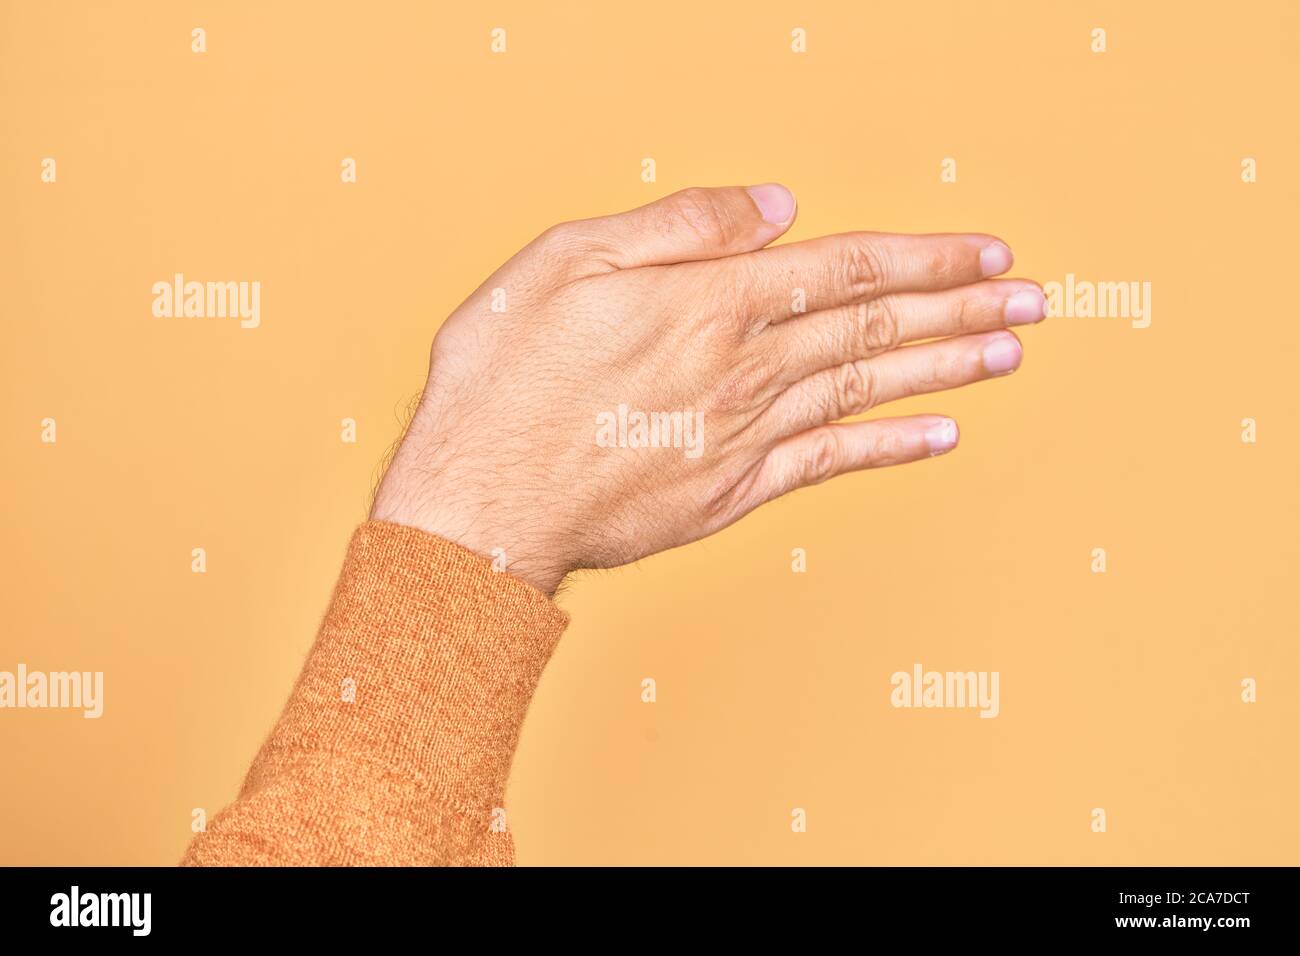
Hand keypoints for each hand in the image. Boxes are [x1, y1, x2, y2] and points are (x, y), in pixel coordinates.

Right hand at [371, 184, 1044, 593]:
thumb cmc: (504, 381)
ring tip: (1009, 350)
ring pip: (867, 390)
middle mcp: (743, 368)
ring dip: (947, 369)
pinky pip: (831, 463)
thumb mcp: (563, 262)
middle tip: (1032, 299)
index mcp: (707, 302)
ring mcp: (743, 436)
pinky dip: (890, 447)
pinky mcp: (730, 492)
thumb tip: (772, 208)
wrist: (479, 505)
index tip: (985, 254)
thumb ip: (677, 228)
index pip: (843, 268)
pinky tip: (939, 437)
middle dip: (961, 309)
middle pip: (874, 329)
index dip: (922, 260)